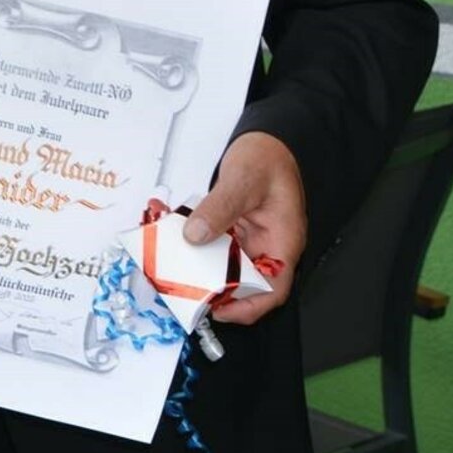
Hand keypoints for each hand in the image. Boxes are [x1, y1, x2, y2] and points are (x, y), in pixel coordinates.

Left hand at [185, 131, 306, 324]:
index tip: (218, 310)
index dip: (248, 307)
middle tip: (182, 285)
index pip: (273, 290)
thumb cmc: (267, 158)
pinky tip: (172, 232)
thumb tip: (196, 234)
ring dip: (197, 264)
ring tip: (170, 258)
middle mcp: (267, 246)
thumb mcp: (243, 180)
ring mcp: (249, 240)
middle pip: (243, 283)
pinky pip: (213, 244)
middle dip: (212, 288)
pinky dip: (194, 241)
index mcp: (283, 241)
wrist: (267, 141)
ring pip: (223, 265)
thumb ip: (219, 207)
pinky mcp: (233, 231)